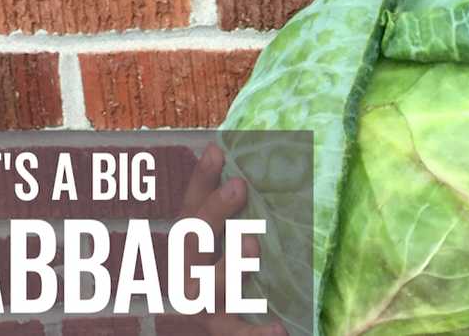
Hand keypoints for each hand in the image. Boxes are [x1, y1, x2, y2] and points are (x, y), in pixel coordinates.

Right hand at [177, 142, 286, 335]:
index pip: (191, 206)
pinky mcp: (221, 329)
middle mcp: (187, 271)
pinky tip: (280, 329)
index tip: (217, 151)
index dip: (200, 179)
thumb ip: (230, 207)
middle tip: (238, 187)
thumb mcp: (222, 236)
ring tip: (252, 244)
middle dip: (214, 212)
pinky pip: (238, 333)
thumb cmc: (224, 271)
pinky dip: (256, 334)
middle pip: (194, 240)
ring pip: (211, 286)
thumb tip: (245, 155)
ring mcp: (202, 303)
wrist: (214, 323)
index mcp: (188, 244)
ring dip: (230, 264)